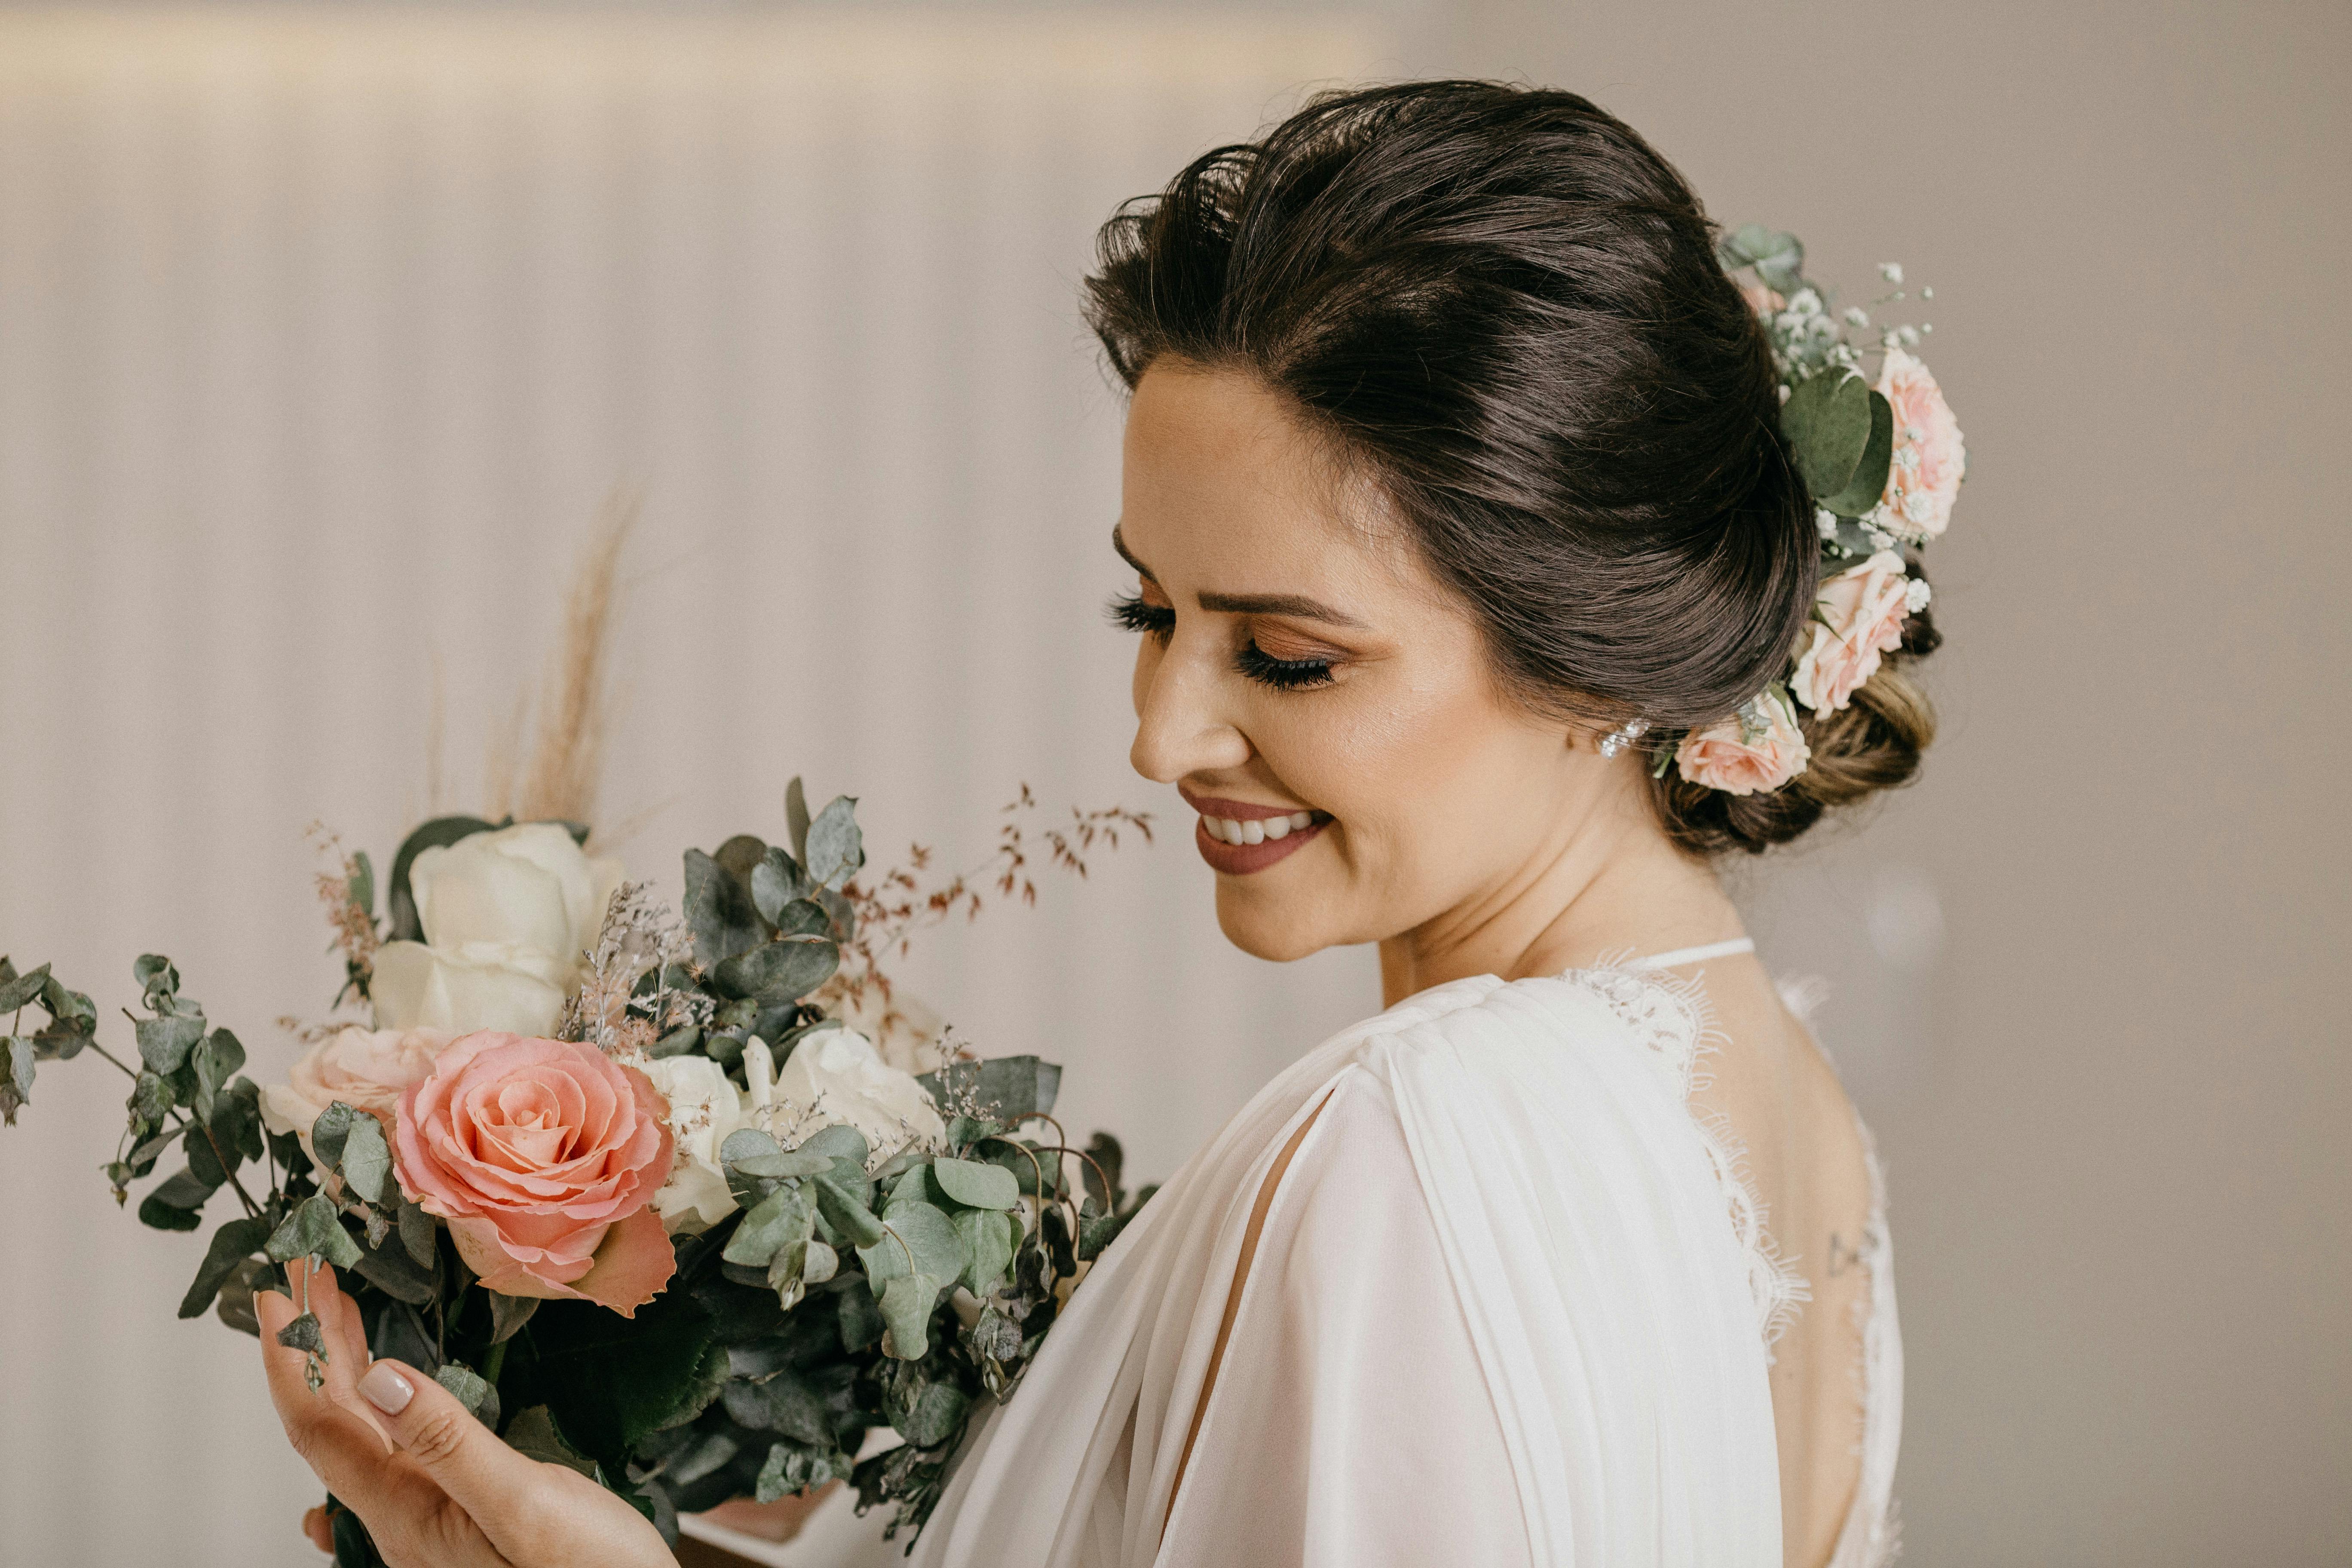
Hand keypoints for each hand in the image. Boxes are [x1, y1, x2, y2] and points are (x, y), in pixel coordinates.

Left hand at [257, 1262, 672, 1567]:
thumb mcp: (524, 1506)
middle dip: (311, 1347)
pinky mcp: (460, 1514)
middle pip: (335, 1425)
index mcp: (408, 1515)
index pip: (320, 1427)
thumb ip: (450, 1445)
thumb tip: (381, 1380)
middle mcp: (406, 1520)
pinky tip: (387, 1390)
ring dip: (345, 1367)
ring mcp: (430, 1520)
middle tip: (303, 1275)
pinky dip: (385, 1400)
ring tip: (336, 1310)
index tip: (273, 1291)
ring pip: (364, 1434)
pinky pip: (398, 1448)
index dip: (289, 1356)